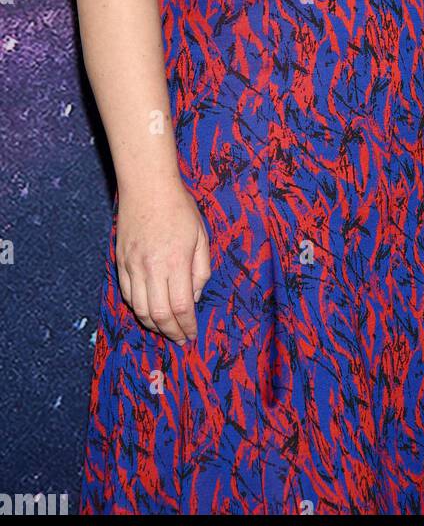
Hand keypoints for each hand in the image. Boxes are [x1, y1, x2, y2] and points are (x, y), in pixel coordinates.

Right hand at [115, 177, 210, 344]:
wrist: (147, 187)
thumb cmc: (179, 208)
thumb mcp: (201, 236)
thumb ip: (200, 270)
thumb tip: (194, 297)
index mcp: (175, 262)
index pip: (181, 307)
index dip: (187, 326)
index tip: (192, 334)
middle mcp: (151, 268)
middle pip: (158, 315)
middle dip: (171, 332)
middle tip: (180, 339)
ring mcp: (132, 266)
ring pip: (138, 308)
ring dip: (152, 324)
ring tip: (165, 329)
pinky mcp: (120, 261)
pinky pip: (126, 294)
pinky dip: (137, 307)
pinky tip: (148, 310)